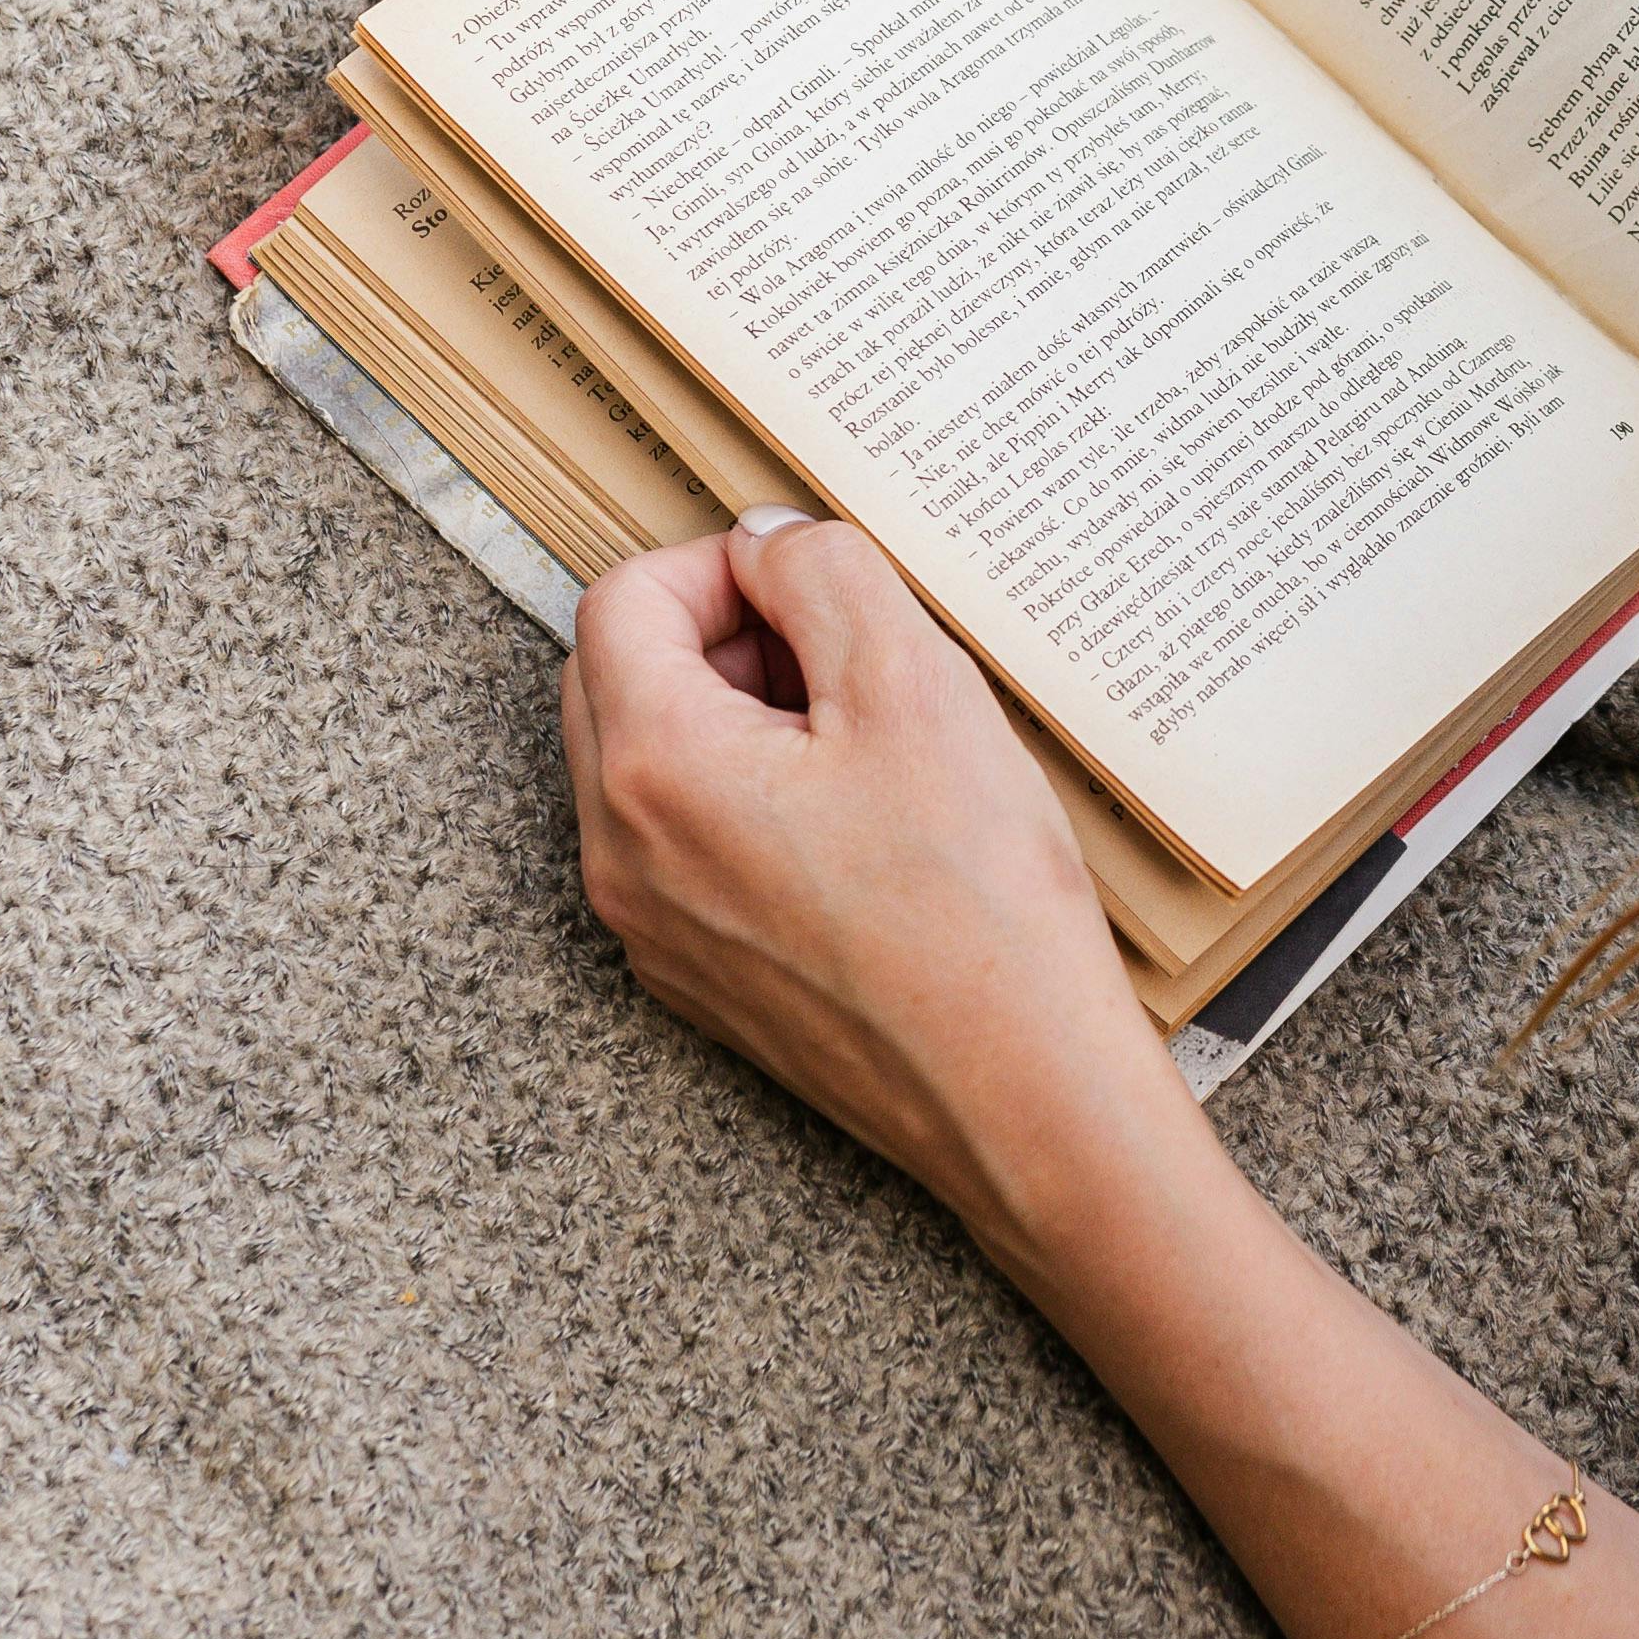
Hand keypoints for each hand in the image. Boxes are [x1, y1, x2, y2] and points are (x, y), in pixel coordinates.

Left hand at [559, 516, 1170, 1277]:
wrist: (1019, 1096)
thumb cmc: (975, 903)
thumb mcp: (915, 683)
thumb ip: (824, 572)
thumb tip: (768, 542)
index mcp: (652, 770)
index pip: (623, 599)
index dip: (722, 562)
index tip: (814, 583)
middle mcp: (619, 855)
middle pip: (619, 679)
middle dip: (722, 636)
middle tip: (845, 653)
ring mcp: (652, 930)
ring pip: (652, 764)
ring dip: (740, 718)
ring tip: (868, 741)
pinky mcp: (701, 978)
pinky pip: (687, 847)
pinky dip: (751, 801)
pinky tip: (864, 826)